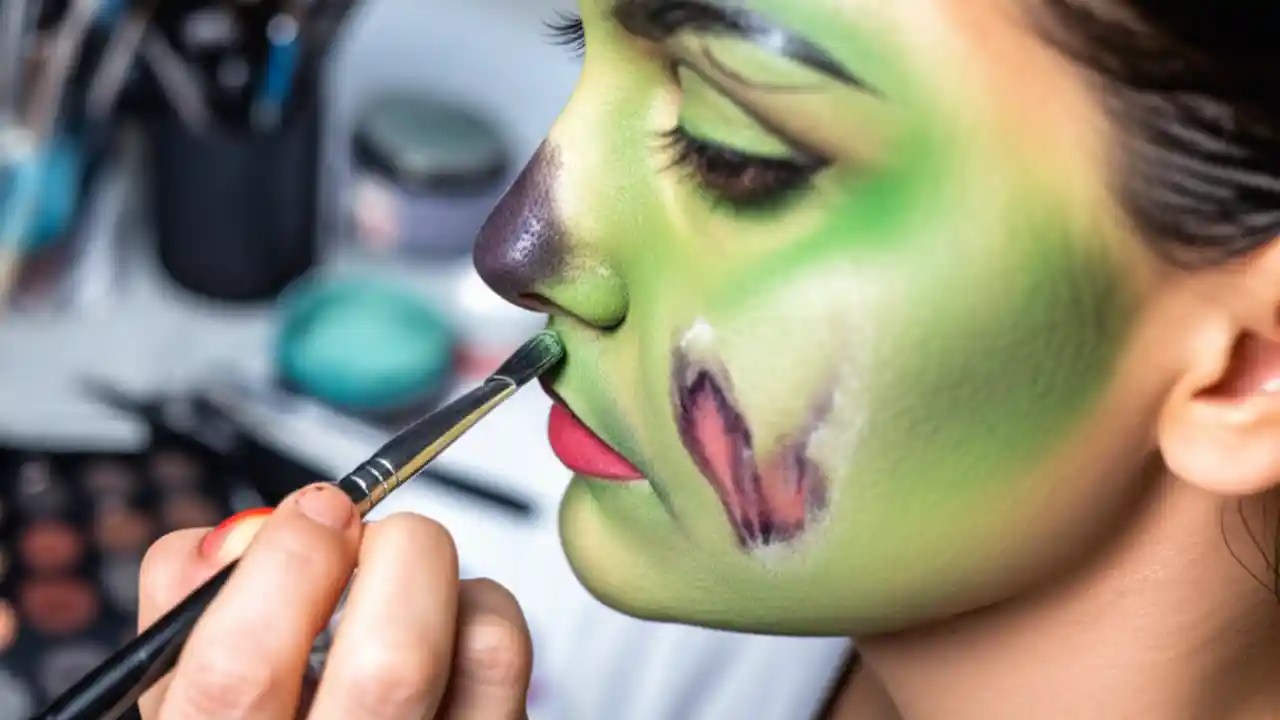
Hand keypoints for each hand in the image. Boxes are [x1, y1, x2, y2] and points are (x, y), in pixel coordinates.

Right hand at [137, 483, 532, 718]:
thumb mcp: (179, 686)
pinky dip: (477, 604)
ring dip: (442, 577)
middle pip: (395, 663)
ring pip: (482, 648)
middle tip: (363, 528)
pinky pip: (505, 654)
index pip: (241, 668)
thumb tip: (240, 532)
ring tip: (395, 580)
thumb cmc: (250, 717)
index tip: (313, 510)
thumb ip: (186, 601)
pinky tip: (435, 621)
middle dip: (392, 553)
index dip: (286, 564)